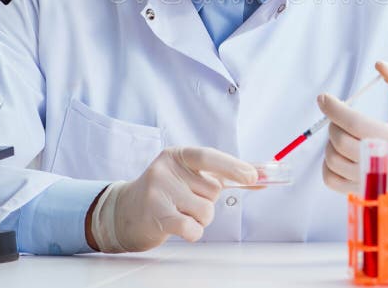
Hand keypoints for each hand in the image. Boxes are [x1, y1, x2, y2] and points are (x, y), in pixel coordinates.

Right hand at [89, 146, 256, 251]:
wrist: (125, 213)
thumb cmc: (166, 193)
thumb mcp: (188, 175)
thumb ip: (223, 175)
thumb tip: (261, 176)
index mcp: (177, 155)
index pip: (208, 157)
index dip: (232, 166)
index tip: (253, 176)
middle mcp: (165, 169)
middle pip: (211, 190)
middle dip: (207, 201)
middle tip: (187, 201)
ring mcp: (158, 191)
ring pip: (206, 211)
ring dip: (200, 218)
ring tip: (181, 212)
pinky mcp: (156, 215)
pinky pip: (193, 228)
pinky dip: (193, 231)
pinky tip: (179, 226)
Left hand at [317, 60, 387, 193]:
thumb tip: (379, 65)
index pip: (357, 124)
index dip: (335, 108)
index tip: (324, 98)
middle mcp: (387, 167)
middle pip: (341, 142)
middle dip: (333, 123)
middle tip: (337, 116)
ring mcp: (373, 184)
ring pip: (332, 160)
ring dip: (331, 142)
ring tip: (343, 133)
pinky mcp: (362, 193)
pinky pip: (330, 179)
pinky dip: (328, 163)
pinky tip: (340, 152)